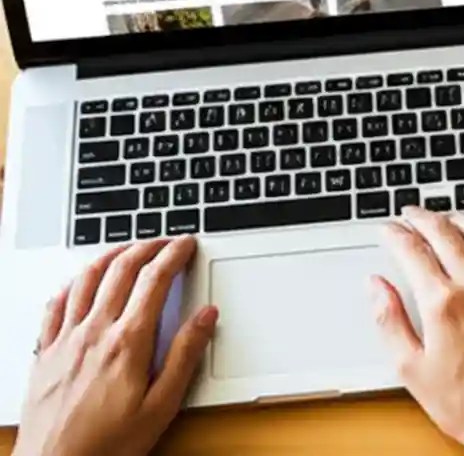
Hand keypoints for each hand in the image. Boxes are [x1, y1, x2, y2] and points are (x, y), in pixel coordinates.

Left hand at [14, 236, 217, 455]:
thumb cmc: (109, 445)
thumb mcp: (163, 405)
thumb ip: (186, 355)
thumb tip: (205, 317)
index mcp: (128, 342)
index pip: (154, 281)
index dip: (173, 255)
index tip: (186, 245)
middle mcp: (94, 332)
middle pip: (121, 270)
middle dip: (146, 247)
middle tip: (164, 241)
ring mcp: (65, 340)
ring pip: (86, 279)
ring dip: (110, 255)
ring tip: (127, 249)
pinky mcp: (44, 352)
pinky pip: (55, 304)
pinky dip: (72, 283)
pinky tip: (80, 282)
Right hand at [372, 209, 463, 455]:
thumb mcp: (410, 368)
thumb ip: (389, 321)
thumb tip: (376, 287)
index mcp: (442, 304)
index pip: (412, 251)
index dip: (395, 234)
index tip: (386, 229)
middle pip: (445, 233)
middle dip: (422, 218)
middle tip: (410, 214)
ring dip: (458, 218)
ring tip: (444, 217)